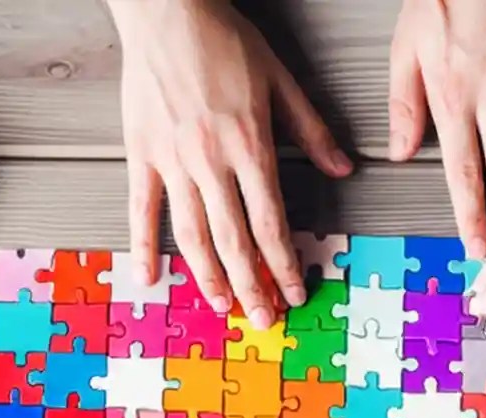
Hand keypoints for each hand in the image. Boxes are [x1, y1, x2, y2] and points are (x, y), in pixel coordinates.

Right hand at [109, 0, 352, 328]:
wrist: (167, 12)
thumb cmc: (223, 40)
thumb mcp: (281, 80)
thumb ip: (311, 130)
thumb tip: (344, 168)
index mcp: (250, 145)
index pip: (270, 222)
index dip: (283, 264)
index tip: (293, 292)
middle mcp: (211, 161)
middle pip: (234, 240)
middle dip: (251, 285)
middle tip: (263, 319)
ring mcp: (172, 161)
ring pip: (192, 234)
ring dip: (208, 277)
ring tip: (222, 306)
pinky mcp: (141, 154)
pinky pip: (141, 209)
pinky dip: (143, 246)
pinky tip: (148, 277)